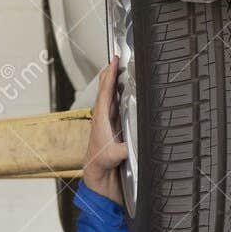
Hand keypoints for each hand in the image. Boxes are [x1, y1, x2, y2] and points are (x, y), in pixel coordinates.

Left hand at [82, 57, 127, 205]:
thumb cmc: (102, 163)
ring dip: (113, 81)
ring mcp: (106, 120)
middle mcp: (102, 116)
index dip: (110, 76)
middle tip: (116, 58)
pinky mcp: (111, 125)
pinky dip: (118, 93)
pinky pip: (114, 103)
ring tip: (119, 68)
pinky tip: (123, 89)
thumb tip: (134, 144)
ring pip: (109, 95)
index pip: (106, 92)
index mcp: (101, 119)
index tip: (114, 62)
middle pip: (105, 89)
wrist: (96, 173)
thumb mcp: (114, 156)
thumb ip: (124, 149)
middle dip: (110, 73)